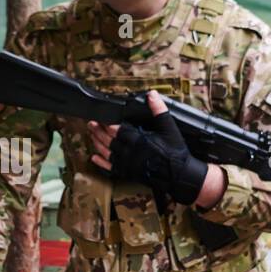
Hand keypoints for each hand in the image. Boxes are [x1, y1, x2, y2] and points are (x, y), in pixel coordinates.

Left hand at [88, 91, 222, 206]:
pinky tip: (94, 157)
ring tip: (91, 135)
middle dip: (98, 131)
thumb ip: (159, 110)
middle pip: (109, 140)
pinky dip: (101, 163)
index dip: (107, 123)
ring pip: (107, 153)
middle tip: (91, 123)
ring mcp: (128, 164)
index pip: (118, 129)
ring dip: (97, 143)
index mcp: (139, 140)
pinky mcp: (128, 173)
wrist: (179, 176)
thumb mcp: (170, 128)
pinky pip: (111, 168)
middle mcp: (130, 153)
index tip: (100, 116)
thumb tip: (152, 95)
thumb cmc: (175, 153)